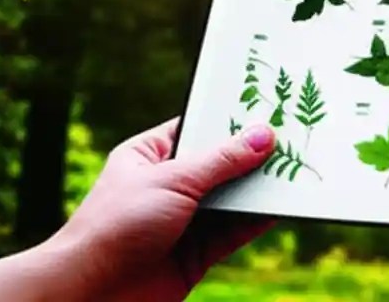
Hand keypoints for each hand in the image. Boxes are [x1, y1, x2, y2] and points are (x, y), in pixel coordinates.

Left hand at [42, 118, 277, 300]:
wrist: (90, 293)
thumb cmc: (116, 226)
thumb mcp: (173, 180)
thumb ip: (222, 160)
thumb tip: (264, 135)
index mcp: (149, 156)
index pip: (197, 128)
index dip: (230, 118)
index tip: (268, 106)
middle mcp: (168, 185)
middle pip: (220, 164)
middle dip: (253, 155)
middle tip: (293, 136)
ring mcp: (183, 220)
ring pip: (231, 198)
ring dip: (260, 188)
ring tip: (298, 168)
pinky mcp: (196, 253)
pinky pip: (234, 231)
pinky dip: (258, 219)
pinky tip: (283, 206)